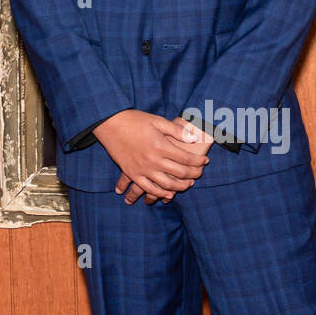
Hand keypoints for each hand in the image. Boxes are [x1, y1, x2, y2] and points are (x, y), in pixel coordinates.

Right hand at [92, 109, 213, 205]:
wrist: (110, 124)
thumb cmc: (135, 120)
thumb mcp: (158, 121)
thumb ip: (177, 131)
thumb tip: (195, 137)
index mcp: (161, 146)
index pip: (186, 158)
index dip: (198, 161)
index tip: (206, 161)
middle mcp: (153, 160)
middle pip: (179, 173)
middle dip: (193, 174)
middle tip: (199, 173)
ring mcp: (142, 169)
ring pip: (166, 184)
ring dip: (180, 187)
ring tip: (188, 185)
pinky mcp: (132, 173)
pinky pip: (148, 188)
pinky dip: (160, 193)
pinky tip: (168, 194)